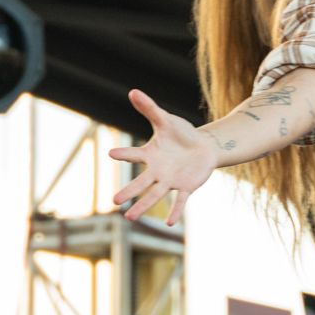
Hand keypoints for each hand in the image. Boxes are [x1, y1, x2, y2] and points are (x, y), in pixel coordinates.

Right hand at [108, 89, 219, 225]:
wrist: (203, 147)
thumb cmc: (181, 135)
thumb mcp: (166, 120)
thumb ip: (149, 109)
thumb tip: (133, 91)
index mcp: (150, 155)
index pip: (134, 155)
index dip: (124, 154)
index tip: (111, 153)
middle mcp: (157, 171)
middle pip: (140, 183)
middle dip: (128, 191)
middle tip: (114, 201)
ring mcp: (170, 180)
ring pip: (154, 195)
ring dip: (143, 206)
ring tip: (130, 218)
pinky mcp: (185, 186)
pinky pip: (179, 200)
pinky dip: (175, 210)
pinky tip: (170, 223)